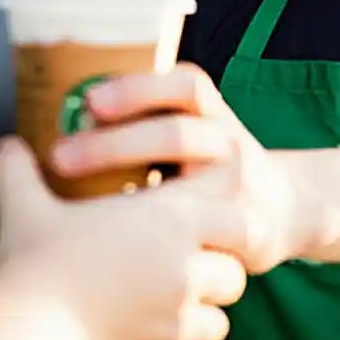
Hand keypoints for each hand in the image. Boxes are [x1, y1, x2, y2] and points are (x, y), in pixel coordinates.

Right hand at [0, 137, 248, 339]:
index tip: (202, 189)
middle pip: (246, 232)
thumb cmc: (30, 268)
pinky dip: (201, 325)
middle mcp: (185, 253)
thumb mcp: (23, 208)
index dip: (219, 183)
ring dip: (218, 282)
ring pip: (233, 284)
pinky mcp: (172, 339)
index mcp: (163, 212)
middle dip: (233, 235)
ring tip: (193, 279)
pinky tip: (179, 320)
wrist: (29, 336)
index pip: (224, 181)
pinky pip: (213, 329)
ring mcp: (183, 299)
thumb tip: (7, 147)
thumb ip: (18, 170)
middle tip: (211, 236)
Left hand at [49, 63, 319, 273]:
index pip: (188, 87)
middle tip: (60, 156)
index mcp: (215, 115)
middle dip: (116, 144)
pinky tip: (118, 252)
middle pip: (179, 135)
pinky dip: (157, 247)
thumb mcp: (197, 129)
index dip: (139, 89)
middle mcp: (230, 147)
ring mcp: (238, 194)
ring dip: (131, 197)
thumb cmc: (212, 169)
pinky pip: (200, 244)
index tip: (90, 101)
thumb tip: (56, 119)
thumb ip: (147, 119)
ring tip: (79, 212)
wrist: (283, 209)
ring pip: (190, 192)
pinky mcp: (242, 239)